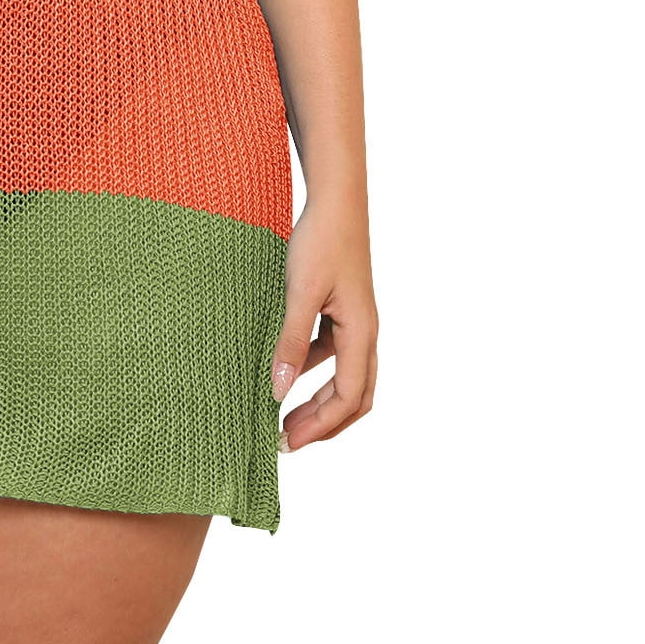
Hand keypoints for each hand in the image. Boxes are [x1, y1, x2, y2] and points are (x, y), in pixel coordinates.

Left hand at [270, 190, 377, 449]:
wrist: (336, 201)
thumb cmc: (321, 242)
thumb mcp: (300, 293)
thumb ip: (290, 341)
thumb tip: (279, 389)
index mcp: (361, 334)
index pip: (348, 397)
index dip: (320, 425)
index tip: (288, 442)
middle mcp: (365, 334)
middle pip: (355, 397)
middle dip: (325, 424)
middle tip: (287, 441)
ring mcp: (355, 322)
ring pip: (345, 377)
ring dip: (318, 401)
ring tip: (284, 415)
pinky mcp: (342, 310)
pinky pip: (331, 353)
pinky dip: (312, 370)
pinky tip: (284, 370)